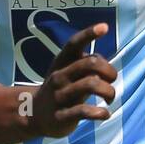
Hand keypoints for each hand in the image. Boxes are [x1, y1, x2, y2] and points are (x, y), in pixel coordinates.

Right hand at [25, 22, 116, 136]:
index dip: (89, 34)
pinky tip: (106, 114)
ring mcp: (59, 96)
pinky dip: (101, 113)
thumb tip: (105, 63)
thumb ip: (86, 66)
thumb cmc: (60, 89)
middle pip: (91, 63)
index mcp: (62, 62)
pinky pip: (85, 111)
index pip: (74, 44)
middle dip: (110, 71)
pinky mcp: (62, 116)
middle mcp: (59, 76)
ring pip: (92, 84)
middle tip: (112, 81)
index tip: (104, 27)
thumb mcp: (67, 73)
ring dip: (109, 92)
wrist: (33, 114)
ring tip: (110, 99)